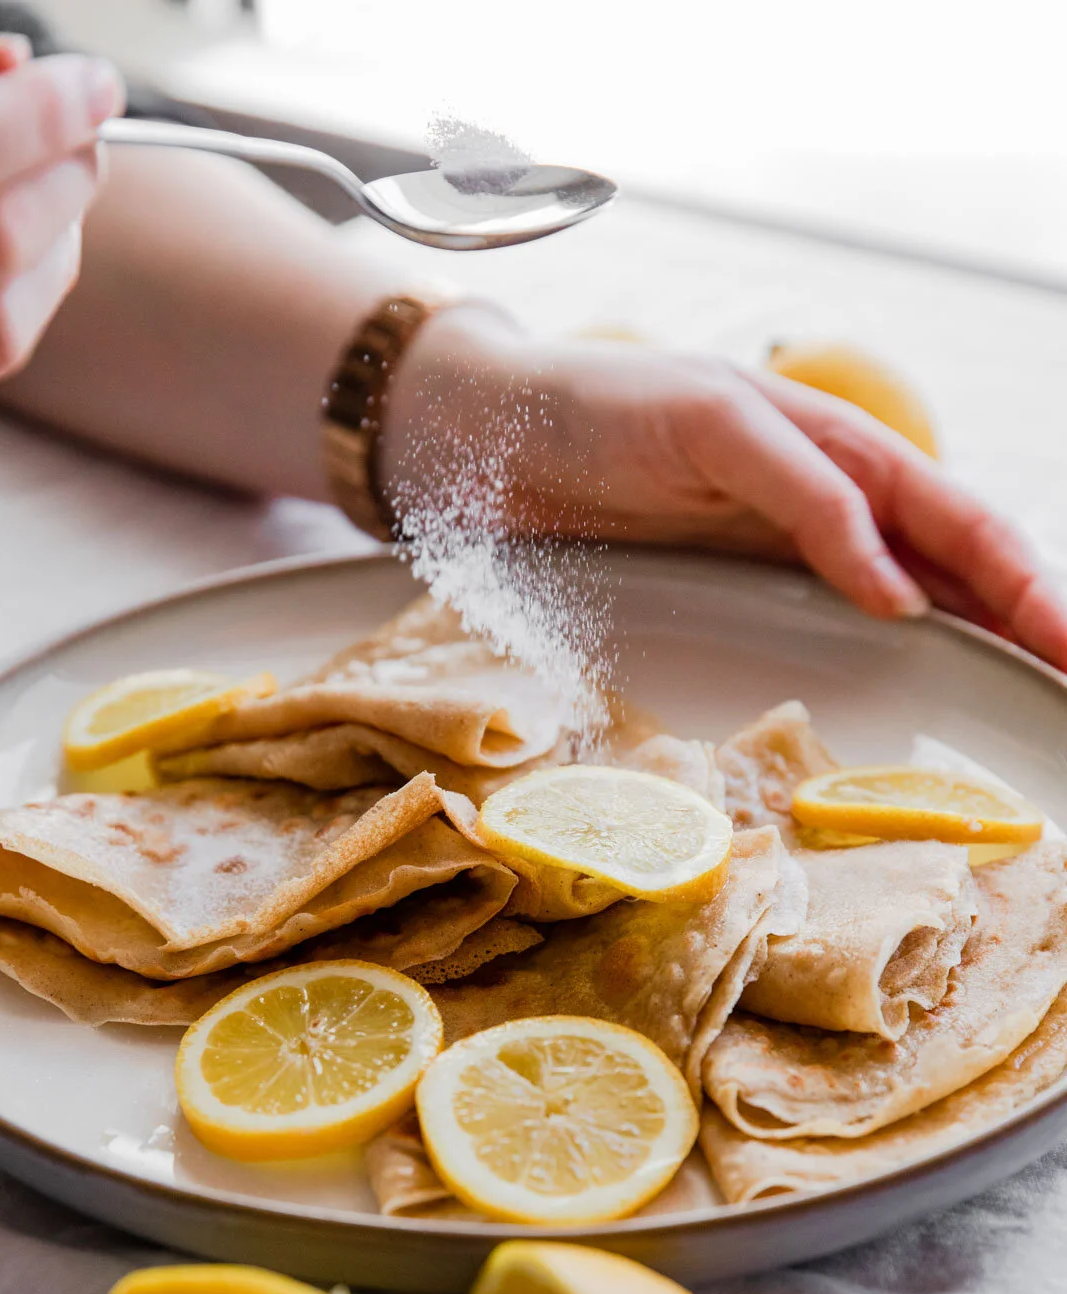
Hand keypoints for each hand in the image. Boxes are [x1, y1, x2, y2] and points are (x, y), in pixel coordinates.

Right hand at [387, 311, 1066, 670]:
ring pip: (904, 492)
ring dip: (981, 562)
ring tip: (1040, 624)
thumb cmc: (595, 495)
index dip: (1009, 609)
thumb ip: (786, 590)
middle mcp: (817, 458)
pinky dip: (849, 537)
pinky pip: (799, 482)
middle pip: (953, 521)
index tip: (1054, 673)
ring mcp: (769, 430)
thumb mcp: (708, 562)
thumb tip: (867, 647)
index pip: (941, 554)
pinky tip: (891, 596)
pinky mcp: (710, 417)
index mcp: (824, 498)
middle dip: (1027, 592)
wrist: (487, 426)